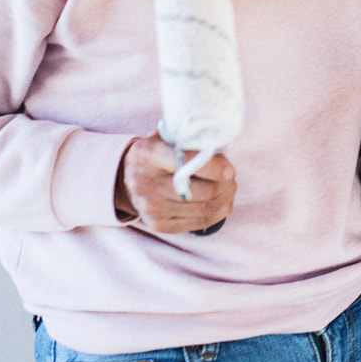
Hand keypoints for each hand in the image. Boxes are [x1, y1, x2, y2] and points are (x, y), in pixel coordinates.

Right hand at [114, 137, 235, 232]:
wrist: (129, 177)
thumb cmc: (156, 152)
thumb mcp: (167, 137)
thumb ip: (189, 138)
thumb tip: (219, 144)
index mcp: (147, 155)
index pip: (186, 164)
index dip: (214, 168)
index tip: (229, 169)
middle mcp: (144, 183)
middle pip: (199, 190)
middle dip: (224, 185)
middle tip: (231, 177)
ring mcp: (150, 207)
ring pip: (202, 208)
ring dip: (224, 198)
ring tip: (229, 188)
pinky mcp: (158, 225)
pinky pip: (198, 223)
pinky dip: (217, 213)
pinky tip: (223, 202)